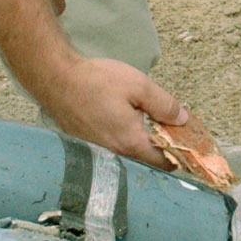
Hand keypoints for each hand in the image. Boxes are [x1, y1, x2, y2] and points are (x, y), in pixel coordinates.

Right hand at [34, 52, 188, 169]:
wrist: (55, 78)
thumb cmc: (95, 81)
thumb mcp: (139, 86)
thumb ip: (164, 104)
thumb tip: (182, 119)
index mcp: (130, 143)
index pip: (163, 162)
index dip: (178, 152)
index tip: (185, 140)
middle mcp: (113, 154)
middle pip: (145, 160)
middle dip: (159, 147)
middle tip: (166, 126)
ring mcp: (97, 152)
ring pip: (128, 154)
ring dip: (140, 142)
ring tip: (145, 120)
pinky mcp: (86, 145)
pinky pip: (112, 148)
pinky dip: (122, 138)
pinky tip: (122, 119)